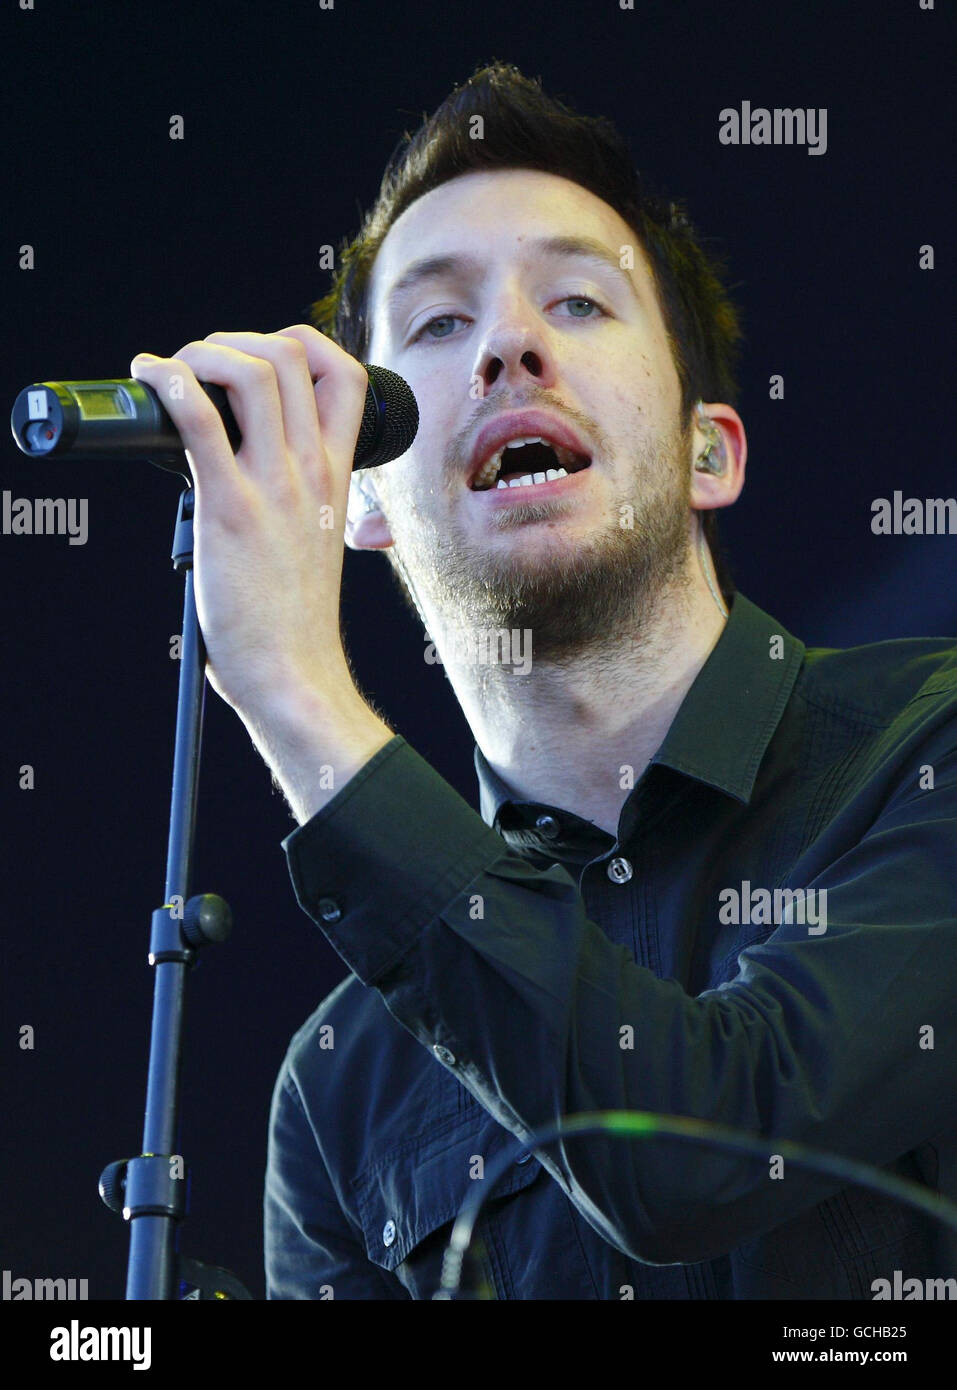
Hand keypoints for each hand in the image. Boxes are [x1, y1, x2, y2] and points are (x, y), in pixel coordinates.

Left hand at [130, 326, 366, 722]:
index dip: (302, 345)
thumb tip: (243, 465)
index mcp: (337, 476)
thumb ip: (296, 495)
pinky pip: (199, 419)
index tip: (261, 357)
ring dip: (202, 354)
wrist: (294, 671)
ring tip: (174, 372)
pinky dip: (169, 383)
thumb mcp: (316, 537)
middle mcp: (313, 471)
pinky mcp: (231, 508)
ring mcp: (276, 487)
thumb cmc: (295, 617)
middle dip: (237, 340)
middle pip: (292, 357)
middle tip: (202, 364)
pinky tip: (152, 380)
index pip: (346, 376)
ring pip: (252, 374)